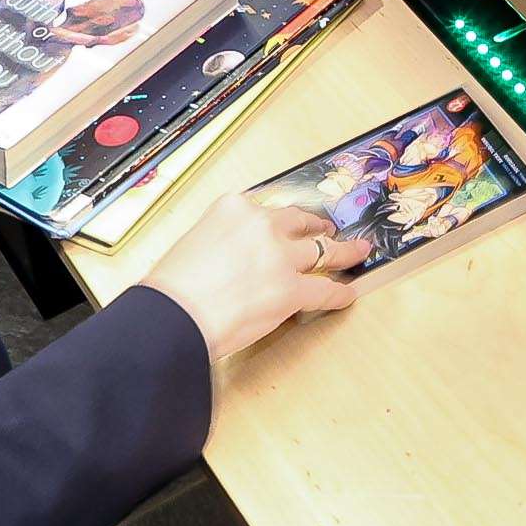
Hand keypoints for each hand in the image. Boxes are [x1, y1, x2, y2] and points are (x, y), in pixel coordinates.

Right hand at [144, 190, 368, 359]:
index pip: (266, 210)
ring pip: (322, 250)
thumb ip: (221, 242)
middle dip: (315, 228)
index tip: (290, 223)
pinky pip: (324, 289)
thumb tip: (234, 260)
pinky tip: (347, 294)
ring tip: (355, 251)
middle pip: (299, 223)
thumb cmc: (170, 290)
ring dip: (342, 252)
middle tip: (326, 231)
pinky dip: (338, 293)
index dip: (281, 222)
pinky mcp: (291, 289)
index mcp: (233, 208)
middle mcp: (261, 225)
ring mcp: (280, 256)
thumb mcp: (193, 244)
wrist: (171, 316)